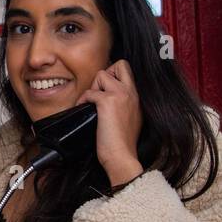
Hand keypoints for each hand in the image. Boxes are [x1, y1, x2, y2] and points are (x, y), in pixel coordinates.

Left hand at [75, 59, 143, 186]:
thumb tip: (109, 100)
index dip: (114, 76)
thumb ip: (125, 106)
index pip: (128, 71)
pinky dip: (83, 99)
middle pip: (120, 64)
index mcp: (138, 97)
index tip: (105, 90)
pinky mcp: (107, 102)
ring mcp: (121, 95)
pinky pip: (90, 92)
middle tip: (99, 92)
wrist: (122, 157)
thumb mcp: (131, 119)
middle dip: (106, 74)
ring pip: (102, 74)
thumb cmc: (123, 144)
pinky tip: (83, 109)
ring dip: (92, 88)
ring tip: (90, 104)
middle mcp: (132, 92)